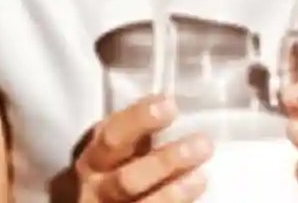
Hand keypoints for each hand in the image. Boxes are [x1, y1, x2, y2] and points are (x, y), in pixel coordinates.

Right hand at [74, 95, 213, 202]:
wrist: (98, 199)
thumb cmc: (114, 166)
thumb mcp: (116, 146)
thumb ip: (135, 132)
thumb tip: (173, 104)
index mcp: (95, 157)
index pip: (112, 137)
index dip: (139, 120)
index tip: (169, 104)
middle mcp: (99, 187)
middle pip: (127, 180)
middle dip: (165, 162)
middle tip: (202, 143)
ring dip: (174, 193)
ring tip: (201, 177)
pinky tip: (194, 192)